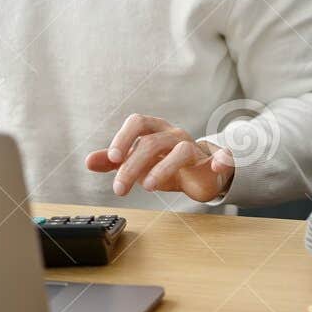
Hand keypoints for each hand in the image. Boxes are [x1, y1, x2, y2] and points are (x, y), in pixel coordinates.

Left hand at [85, 114, 235, 202]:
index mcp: (155, 130)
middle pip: (152, 142)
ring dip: (163, 168)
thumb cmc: (166, 164)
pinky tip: (216, 166)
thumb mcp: (138, 162)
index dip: (124, 138)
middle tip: (119, 189)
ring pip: (181, 151)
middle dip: (132, 165)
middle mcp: (174, 135)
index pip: (137, 123)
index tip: (113, 158)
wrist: (201, 173)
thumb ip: (114, 161)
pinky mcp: (215, 163)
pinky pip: (222, 157)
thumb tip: (88, 161)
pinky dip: (221, 159)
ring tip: (148, 187)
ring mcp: (196, 148)